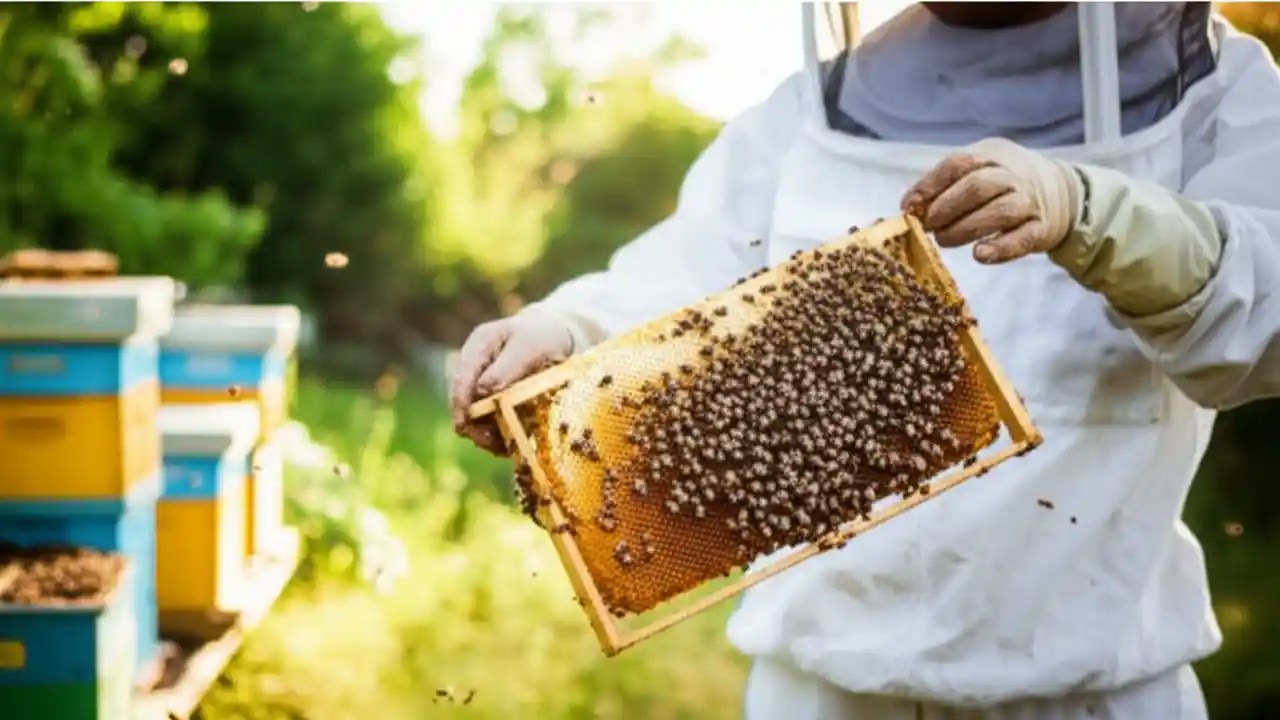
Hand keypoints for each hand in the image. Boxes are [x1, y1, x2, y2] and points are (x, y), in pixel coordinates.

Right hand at [449, 308, 574, 453]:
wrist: (554, 336)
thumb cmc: (542, 337)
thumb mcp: (530, 346)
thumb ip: (508, 366)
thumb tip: (484, 390)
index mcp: (479, 345)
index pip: (462, 377)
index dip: (460, 403)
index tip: (464, 425)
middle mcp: (475, 365)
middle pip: (463, 400)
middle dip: (473, 424)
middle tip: (490, 444)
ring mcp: (481, 381)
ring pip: (474, 413)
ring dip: (486, 433)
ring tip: (503, 448)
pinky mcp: (493, 397)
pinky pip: (490, 419)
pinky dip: (499, 433)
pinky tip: (511, 444)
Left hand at [900, 137, 1081, 263]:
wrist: (1064, 192)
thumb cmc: (1003, 184)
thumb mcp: (976, 171)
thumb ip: (944, 186)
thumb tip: (909, 207)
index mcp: (992, 154)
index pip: (958, 164)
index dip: (929, 187)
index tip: (909, 207)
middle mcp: (1013, 175)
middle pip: (977, 186)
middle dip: (945, 208)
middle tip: (928, 226)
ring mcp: (1030, 201)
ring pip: (1000, 211)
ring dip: (965, 229)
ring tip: (944, 240)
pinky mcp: (1041, 229)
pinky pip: (1021, 238)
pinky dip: (999, 248)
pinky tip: (979, 255)